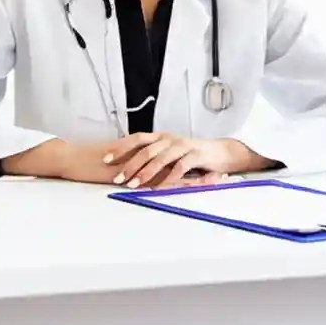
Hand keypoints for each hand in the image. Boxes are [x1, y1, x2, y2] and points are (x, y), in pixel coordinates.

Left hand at [103, 135, 252, 189]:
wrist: (219, 152)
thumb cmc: (190, 154)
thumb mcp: (168, 153)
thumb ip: (152, 157)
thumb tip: (127, 167)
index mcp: (161, 137)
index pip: (136, 139)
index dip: (120, 147)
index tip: (106, 158)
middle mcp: (170, 139)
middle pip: (146, 150)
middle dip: (129, 164)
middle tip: (117, 178)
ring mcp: (183, 146)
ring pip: (160, 158)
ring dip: (146, 172)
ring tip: (134, 184)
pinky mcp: (196, 155)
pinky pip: (180, 167)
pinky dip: (169, 178)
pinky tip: (160, 187)